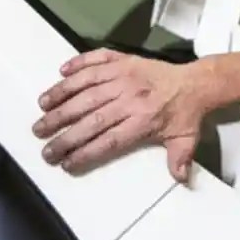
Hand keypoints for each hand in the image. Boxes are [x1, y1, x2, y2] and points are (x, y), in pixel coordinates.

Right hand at [33, 48, 208, 182]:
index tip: (65, 162)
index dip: (85, 152)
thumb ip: (179, 160)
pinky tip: (61, 71)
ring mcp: (126, 76)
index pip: (109, 140)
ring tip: (42, 112)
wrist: (197, 82)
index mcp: (145, 121)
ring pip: (88, 88)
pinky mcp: (125, 60)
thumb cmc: (186, 114)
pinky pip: (98, 59)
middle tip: (43, 143)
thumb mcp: (185, 140)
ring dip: (62, 99)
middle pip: (92, 117)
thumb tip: (180, 180)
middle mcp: (131, 98)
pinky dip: (79, 63)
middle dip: (65, 132)